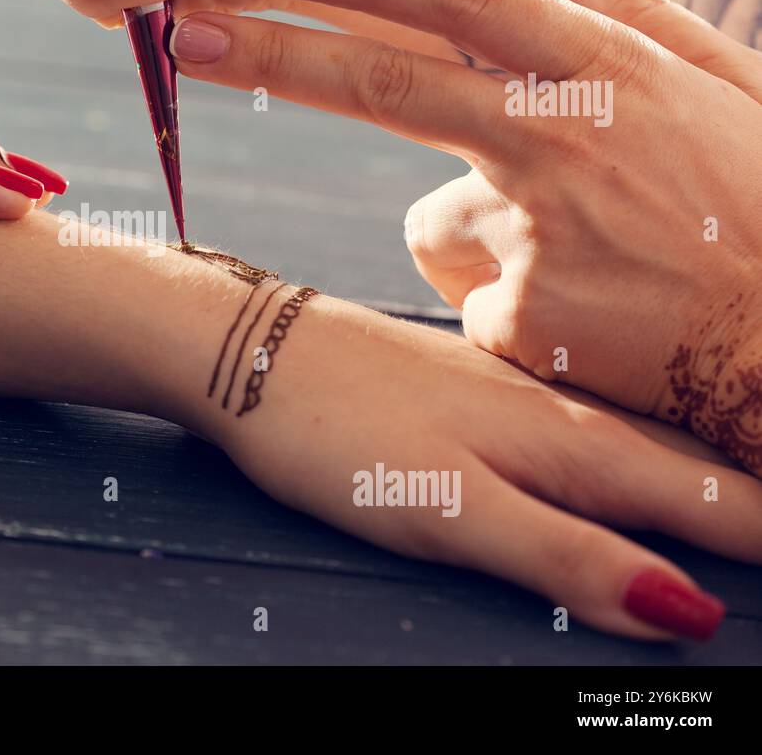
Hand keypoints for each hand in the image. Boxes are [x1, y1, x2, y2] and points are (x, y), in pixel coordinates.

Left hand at [164, 0, 761, 473]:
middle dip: (273, 53)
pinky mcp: (519, 316)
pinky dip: (511, 308)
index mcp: (605, 70)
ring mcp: (534, 229)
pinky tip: (587, 319)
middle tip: (190, 36)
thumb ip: (636, 17)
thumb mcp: (729, 89)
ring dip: (477, 238)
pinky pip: (473, 300)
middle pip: (382, 82)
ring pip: (430, 222)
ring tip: (584, 263)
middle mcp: (558, 135)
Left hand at [174, 281, 758, 642]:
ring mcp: (522, 396)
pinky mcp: (483, 393)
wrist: (253, 352)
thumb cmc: (338, 436)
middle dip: (758, 510)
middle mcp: (563, 413)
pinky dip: (642, 455)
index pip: (713, 503)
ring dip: (713, 477)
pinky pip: (594, 428)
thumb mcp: (449, 510)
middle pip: (695, 471)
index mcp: (571, 447)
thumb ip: (564, 557)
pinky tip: (641, 460)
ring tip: (751, 507)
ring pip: (647, 444)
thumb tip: (685, 613)